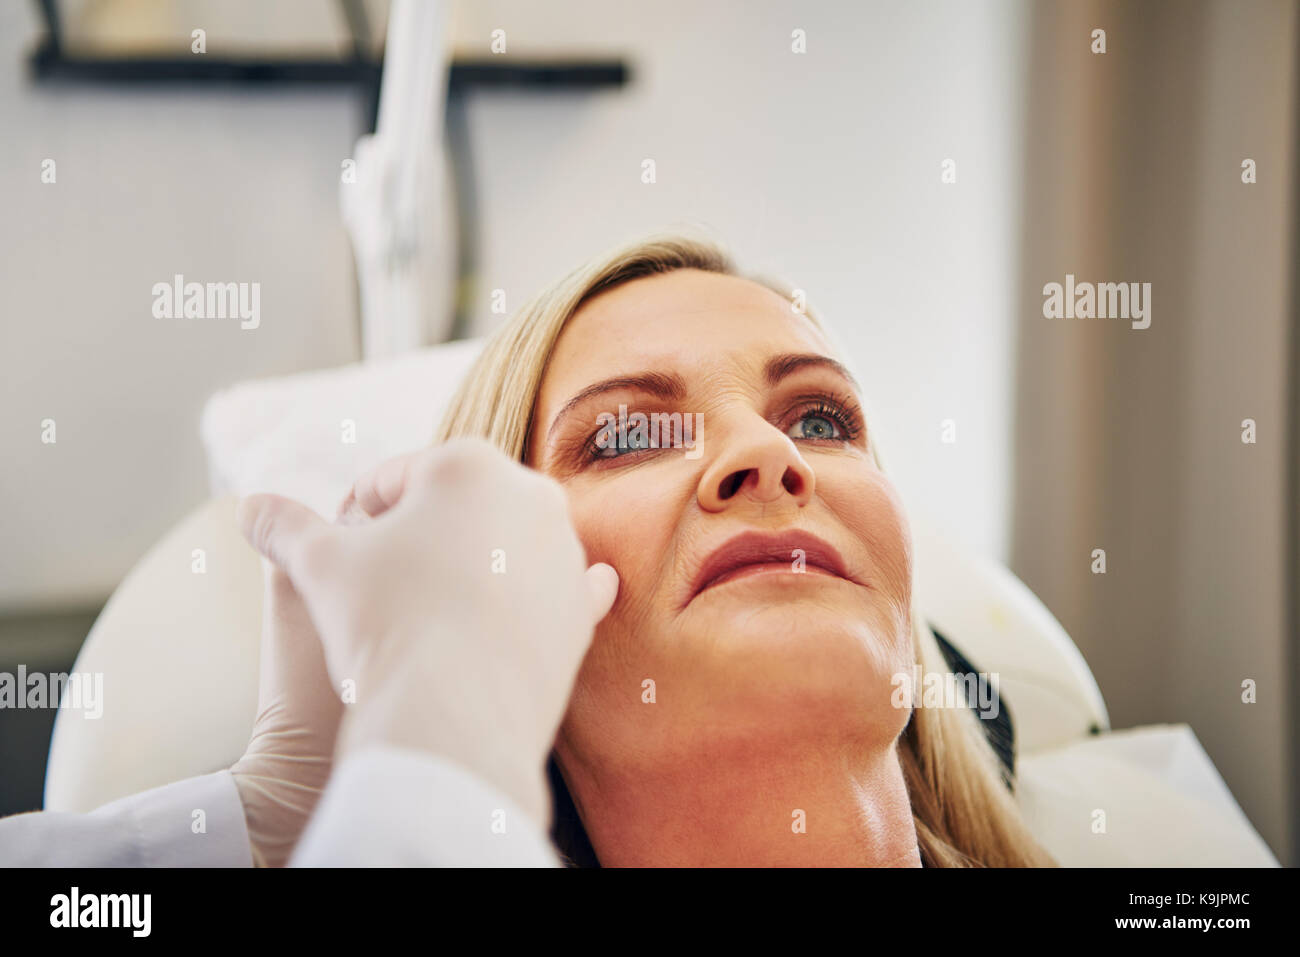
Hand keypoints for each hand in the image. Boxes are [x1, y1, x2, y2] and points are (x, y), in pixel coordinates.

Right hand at [237, 438, 618, 827]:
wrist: (449, 718)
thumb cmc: (381, 625)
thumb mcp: (316, 565)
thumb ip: (281, 526)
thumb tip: (248, 506)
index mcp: (467, 462)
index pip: (393, 481)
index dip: (356, 517)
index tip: (342, 554)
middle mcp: (531, 494)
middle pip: (454, 509)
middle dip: (418, 538)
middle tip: (383, 585)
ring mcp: (564, 551)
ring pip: (502, 547)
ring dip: (470, 567)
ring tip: (428, 614)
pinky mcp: (582, 608)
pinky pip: (561, 592)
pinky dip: (537, 596)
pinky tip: (519, 603)